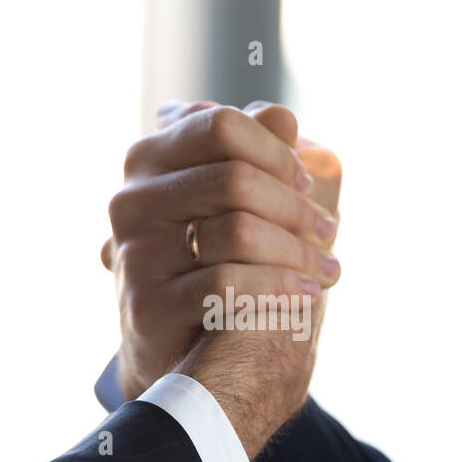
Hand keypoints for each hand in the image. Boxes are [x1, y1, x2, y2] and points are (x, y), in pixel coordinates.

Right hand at [102, 100, 342, 455]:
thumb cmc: (208, 258)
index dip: (274, 150)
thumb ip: (254, 152)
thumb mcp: (230, 199)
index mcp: (150, 159)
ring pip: (237, 232)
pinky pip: (228, 285)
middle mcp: (132, 200)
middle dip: (295, 206)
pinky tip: (304, 296)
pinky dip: (278, 288)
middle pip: (235, 179)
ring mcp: (135, 253)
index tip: (307, 180)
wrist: (172, 344)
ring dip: (297, 252)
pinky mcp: (147, 305)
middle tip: (329, 230)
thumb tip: (284, 117)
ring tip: (327, 269)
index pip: (221, 126)